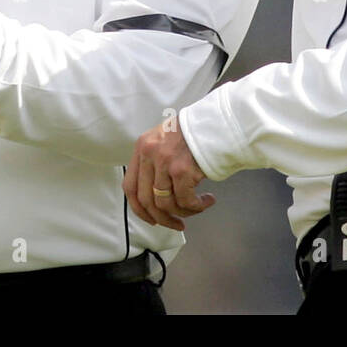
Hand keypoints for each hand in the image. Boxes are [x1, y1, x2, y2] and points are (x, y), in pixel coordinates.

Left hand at [123, 114, 214, 230]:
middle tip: (176, 224)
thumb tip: (155, 195)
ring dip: (183, 212)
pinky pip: (185, 200)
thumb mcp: (163, 139)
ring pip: (166, 203)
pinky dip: (196, 207)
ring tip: (197, 208)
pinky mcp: (182, 170)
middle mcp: (149, 154)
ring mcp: (164, 162)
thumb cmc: (194, 132)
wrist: (216, 121)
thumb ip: (154, 162)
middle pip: (147, 200)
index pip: (129, 187)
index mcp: (142, 147)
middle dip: (162, 218)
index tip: (151, 218)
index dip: (139, 209)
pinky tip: (206, 201)